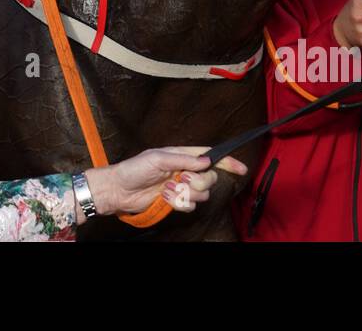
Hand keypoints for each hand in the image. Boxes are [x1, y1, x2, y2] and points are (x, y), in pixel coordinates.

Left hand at [82, 147, 248, 218]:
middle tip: (182, 180)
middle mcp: (185, 170)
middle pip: (209, 178)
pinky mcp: (176, 201)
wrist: (120, 190)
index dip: (227, 161)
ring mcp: (181, 186)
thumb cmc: (134, 168)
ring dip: (185, 194)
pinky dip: (178, 203)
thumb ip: (183, 159)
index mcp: (182, 155)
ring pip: (201, 195)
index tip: (241, 168)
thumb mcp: (157, 158)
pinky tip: (165, 197)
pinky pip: (190, 206)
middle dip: (199, 182)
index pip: (210, 156)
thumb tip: (205, 160)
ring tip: (167, 189)